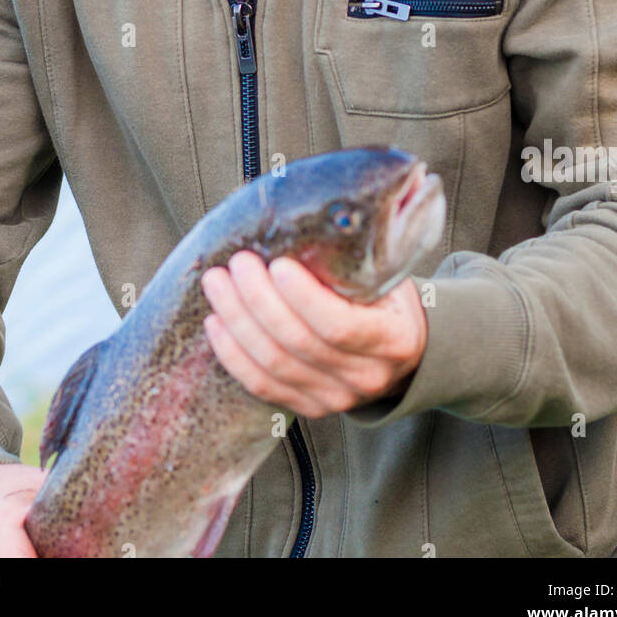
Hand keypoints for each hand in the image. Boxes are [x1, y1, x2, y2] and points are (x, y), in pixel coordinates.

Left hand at [200, 251, 426, 417]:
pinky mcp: (307, 407)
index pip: (340, 324)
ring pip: (273, 364)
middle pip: (298, 343)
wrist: (400, 351)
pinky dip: (232, 354)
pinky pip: (262, 385)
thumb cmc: (387, 301)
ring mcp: (334, 397)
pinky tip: (216, 323)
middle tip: (238, 263)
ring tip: (217, 284)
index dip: (302, 296)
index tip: (277, 264)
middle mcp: (365, 376)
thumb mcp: (387, 276)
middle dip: (258, 299)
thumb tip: (312, 209)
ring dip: (237, 321)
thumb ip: (355, 256)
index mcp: (392, 339)